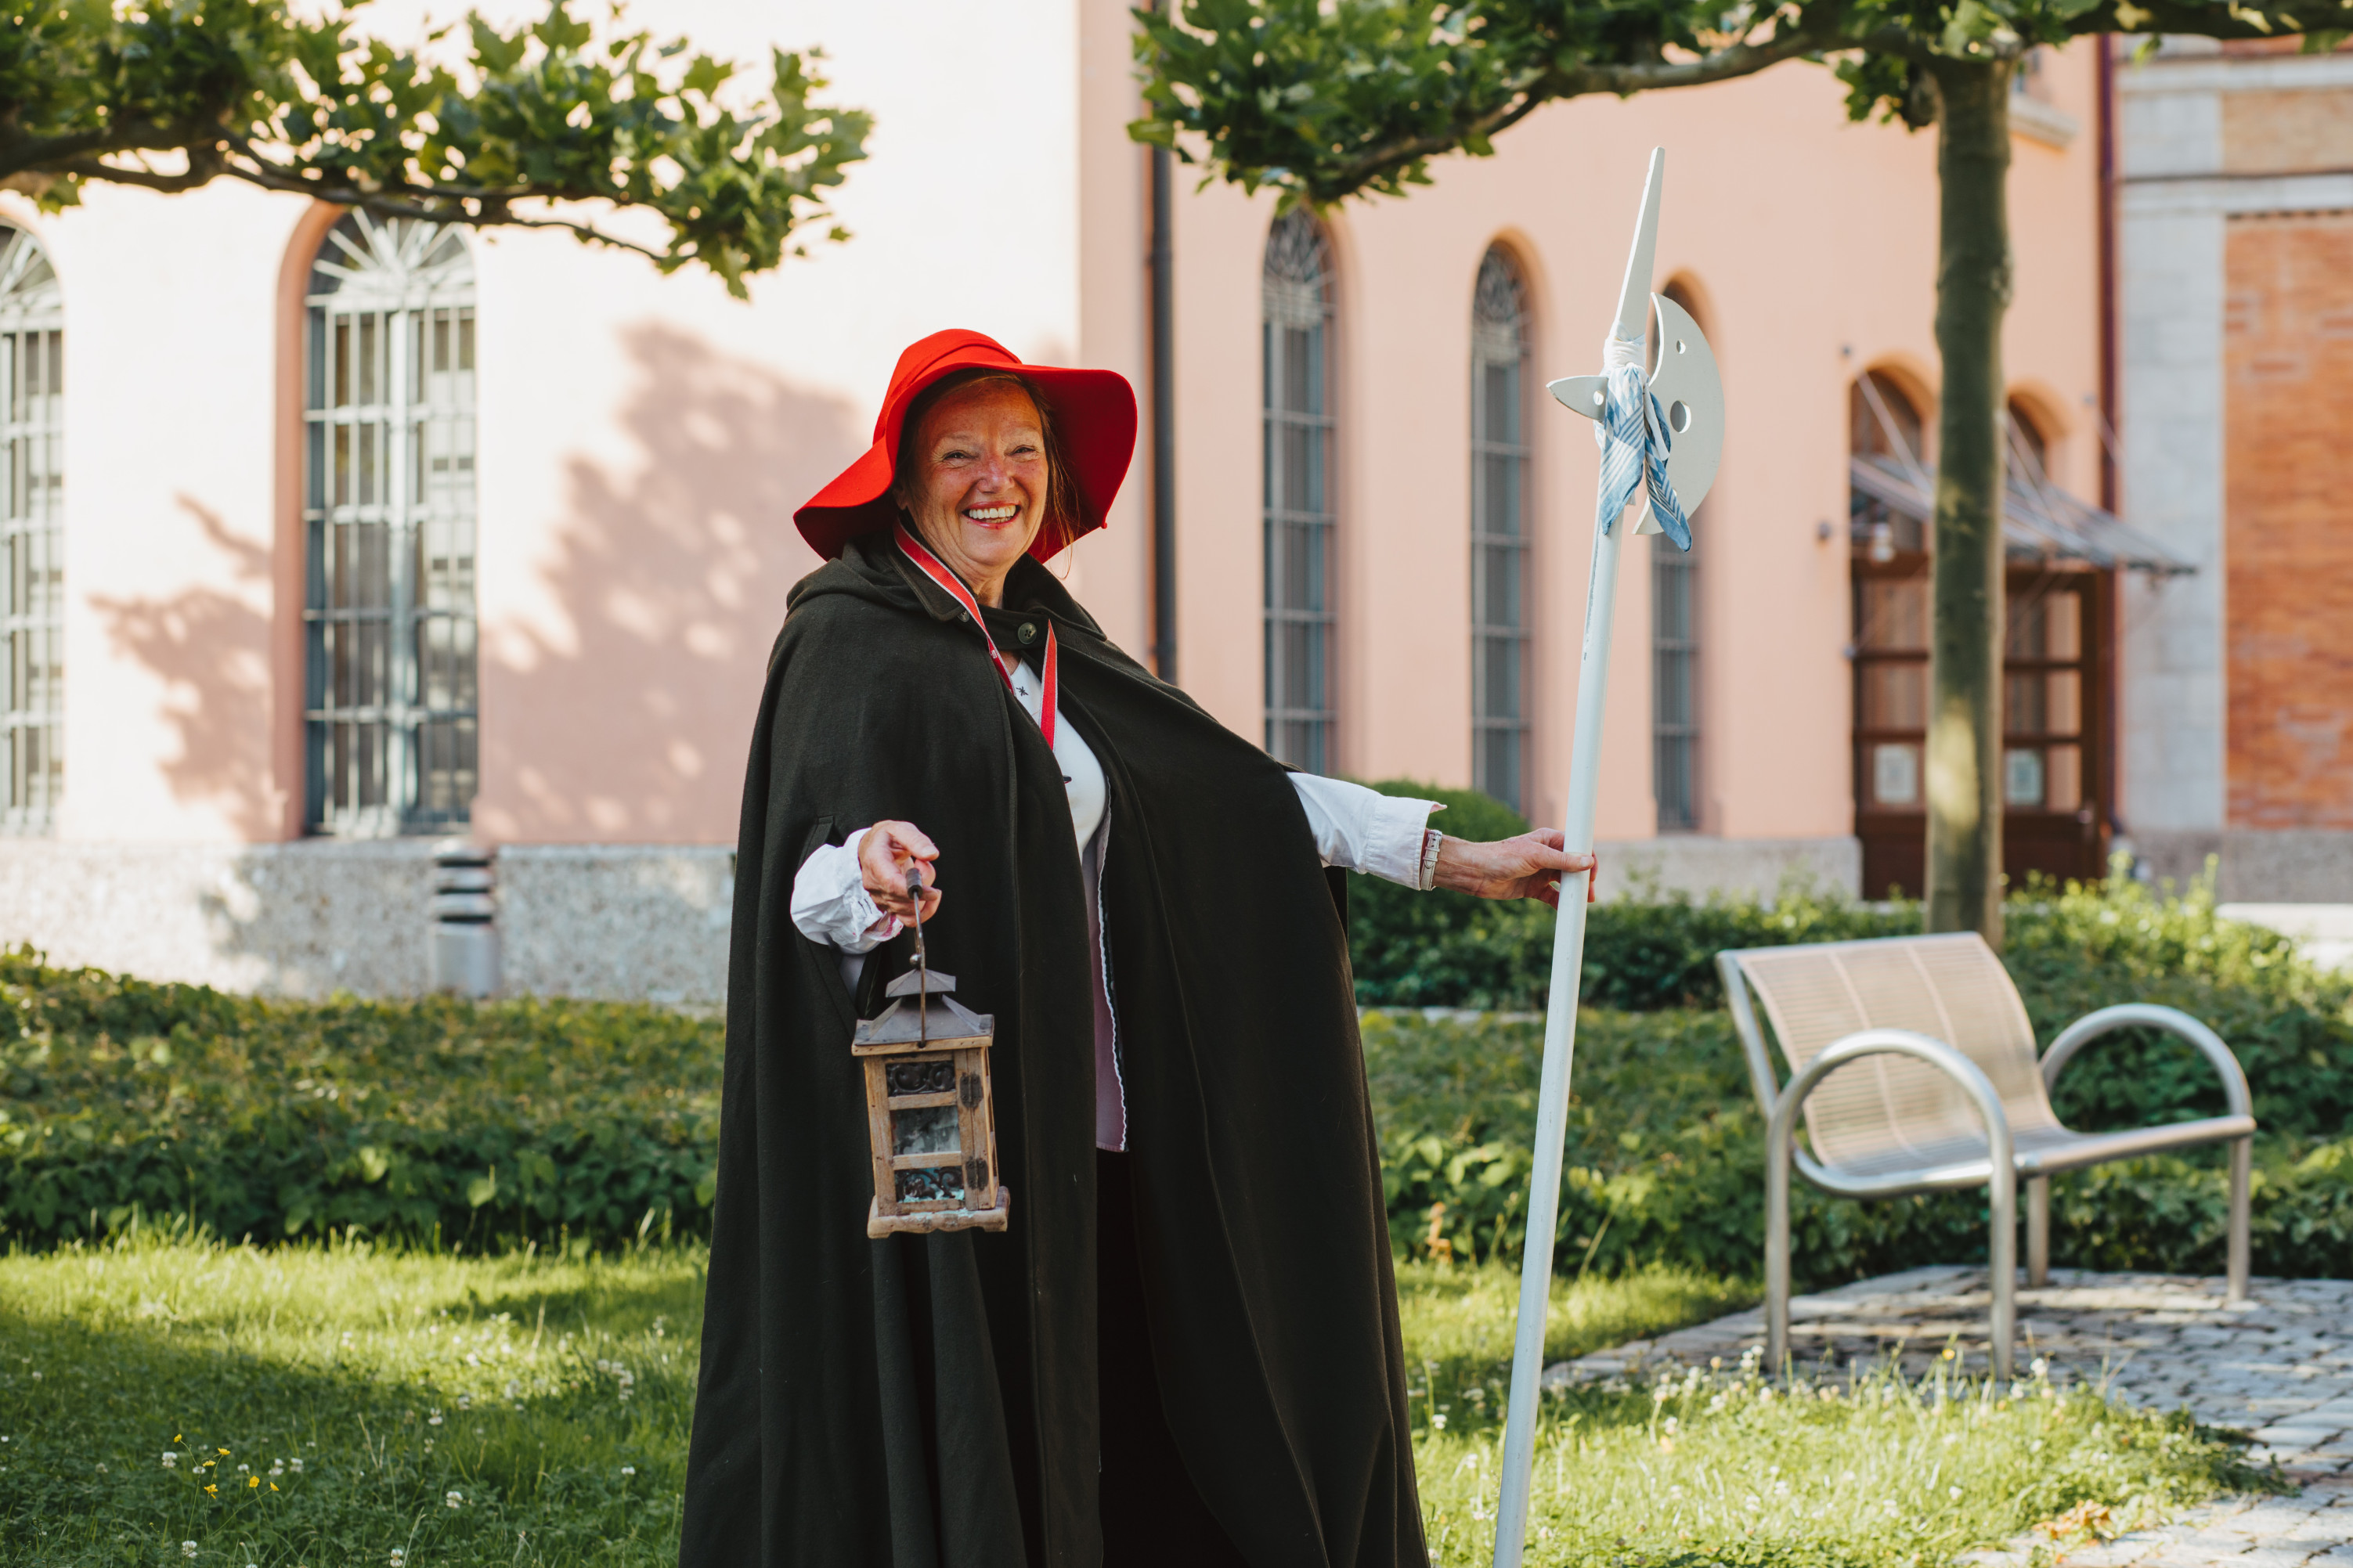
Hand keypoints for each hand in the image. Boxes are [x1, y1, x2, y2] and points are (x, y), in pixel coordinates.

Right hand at [859, 821, 941, 923]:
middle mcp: (874, 883)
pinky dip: (923, 911)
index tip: (933, 891)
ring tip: (921, 873)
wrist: (871, 848)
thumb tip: (931, 854)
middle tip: (925, 864)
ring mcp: (880, 897)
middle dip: (924, 887)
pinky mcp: (888, 905)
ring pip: (908, 911)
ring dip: (925, 896)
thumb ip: (916, 840)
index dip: (914, 890)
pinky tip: (927, 895)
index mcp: (875, 862)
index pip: (892, 884)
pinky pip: (908, 919)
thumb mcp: (900, 829)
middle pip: (903, 900)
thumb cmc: (886, 838)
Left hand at [1432, 830, 1597, 907]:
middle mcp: (1547, 855)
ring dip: (1575, 892)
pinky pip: (1553, 896)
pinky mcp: (1534, 889)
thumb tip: (1587, 862)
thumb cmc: (1503, 856)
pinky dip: (1561, 903)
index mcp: (1549, 840)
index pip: (1577, 846)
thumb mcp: (1535, 855)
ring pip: (1566, 883)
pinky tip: (1566, 910)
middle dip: (1584, 879)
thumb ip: (1562, 860)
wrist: (1477, 873)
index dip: (1587, 858)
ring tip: (1582, 902)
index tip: (1592, 873)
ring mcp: (1541, 872)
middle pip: (1574, 866)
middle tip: (1589, 894)